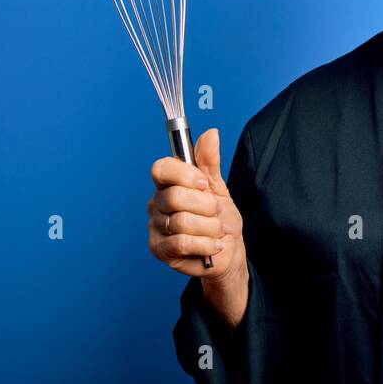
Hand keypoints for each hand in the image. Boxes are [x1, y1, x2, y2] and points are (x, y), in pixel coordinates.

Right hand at [147, 128, 246, 282]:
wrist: (227, 250)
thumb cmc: (220, 218)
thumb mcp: (218, 187)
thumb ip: (210, 161)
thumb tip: (211, 133)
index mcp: (168, 184)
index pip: (161, 169)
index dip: (185, 175)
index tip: (205, 184)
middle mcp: (157, 203)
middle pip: (175, 197)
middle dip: (206, 206)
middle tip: (216, 212)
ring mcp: (155, 227)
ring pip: (181, 221)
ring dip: (210, 227)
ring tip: (217, 231)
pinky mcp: (159, 249)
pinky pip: (182, 243)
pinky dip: (205, 244)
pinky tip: (214, 245)